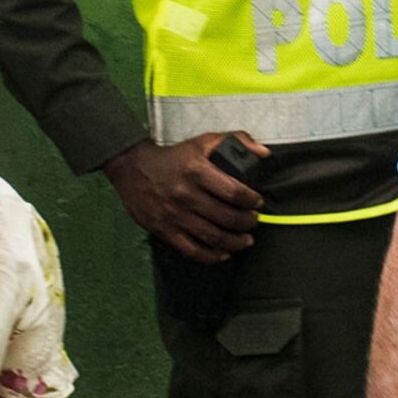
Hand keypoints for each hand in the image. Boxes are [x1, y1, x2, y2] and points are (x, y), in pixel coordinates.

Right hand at [103, 134, 270, 263]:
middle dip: (247, 222)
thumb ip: (236, 141)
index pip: (233, 192)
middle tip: (253, 221)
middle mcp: (186, 195)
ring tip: (246, 240)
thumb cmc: (173, 157)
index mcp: (196, 172)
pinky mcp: (165, 230)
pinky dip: (212, 256)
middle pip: (226, 217)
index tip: (257, 202)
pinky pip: (192, 250)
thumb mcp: (202, 142)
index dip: (251, 200)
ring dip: (235, 242)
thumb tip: (264, 153)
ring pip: (213, 237)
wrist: (133, 168)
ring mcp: (175, 216)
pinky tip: (224, 254)